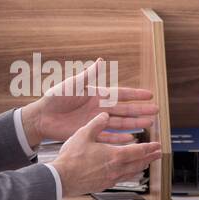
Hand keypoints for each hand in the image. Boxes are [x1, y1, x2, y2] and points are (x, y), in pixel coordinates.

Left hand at [21, 57, 157, 145]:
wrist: (42, 116)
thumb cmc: (55, 98)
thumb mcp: (73, 85)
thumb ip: (88, 75)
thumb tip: (101, 61)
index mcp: (97, 95)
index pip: (121, 94)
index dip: (135, 95)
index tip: (150, 95)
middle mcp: (99, 108)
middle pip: (125, 110)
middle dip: (140, 110)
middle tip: (156, 111)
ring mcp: (96, 121)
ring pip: (120, 123)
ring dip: (134, 124)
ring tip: (149, 124)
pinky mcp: (89, 133)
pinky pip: (108, 136)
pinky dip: (119, 138)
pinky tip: (131, 139)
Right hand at [50, 112, 163, 197]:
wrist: (62, 179)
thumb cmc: (71, 158)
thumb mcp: (83, 135)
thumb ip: (96, 123)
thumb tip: (105, 115)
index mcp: (115, 155)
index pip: (138, 151)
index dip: (149, 148)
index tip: (157, 145)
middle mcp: (116, 169)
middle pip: (139, 163)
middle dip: (150, 158)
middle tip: (158, 154)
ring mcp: (111, 179)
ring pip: (131, 173)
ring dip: (141, 167)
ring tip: (146, 164)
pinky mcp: (104, 185)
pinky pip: (122, 179)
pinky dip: (129, 175)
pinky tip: (127, 174)